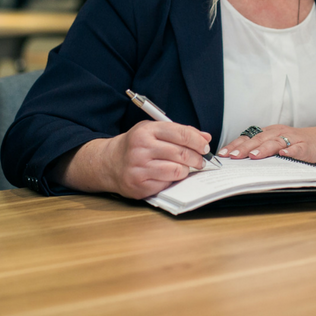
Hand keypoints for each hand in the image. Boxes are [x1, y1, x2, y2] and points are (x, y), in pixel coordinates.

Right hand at [61, 120, 212, 199]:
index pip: (181, 133)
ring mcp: (139, 168)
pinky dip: (173, 180)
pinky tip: (170, 175)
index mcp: (146, 131)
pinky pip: (168, 183)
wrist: (109, 163)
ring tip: (186, 167)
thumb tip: (205, 138)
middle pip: (181, 153)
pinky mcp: (140, 185)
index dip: (198, 141)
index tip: (205, 146)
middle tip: (201, 160)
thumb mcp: (153, 130)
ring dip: (187, 170)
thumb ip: (179, 132)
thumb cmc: (136, 145)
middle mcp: (141, 148)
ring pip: (177, 170)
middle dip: (197, 158)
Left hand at [218, 122, 315, 162]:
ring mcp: (294, 139)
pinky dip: (292, 152)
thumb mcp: (278, 145)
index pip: (249, 137)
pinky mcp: (307, 147)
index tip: (222, 154)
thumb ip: (261, 150)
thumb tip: (238, 162)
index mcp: (270, 133)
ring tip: (254, 156)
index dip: (235, 145)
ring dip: (264, 149)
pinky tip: (285, 155)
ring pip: (276, 142)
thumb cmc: (299, 145)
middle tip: (233, 157)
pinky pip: (298, 149)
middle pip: (259, 138)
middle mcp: (279, 133)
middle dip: (244, 147)